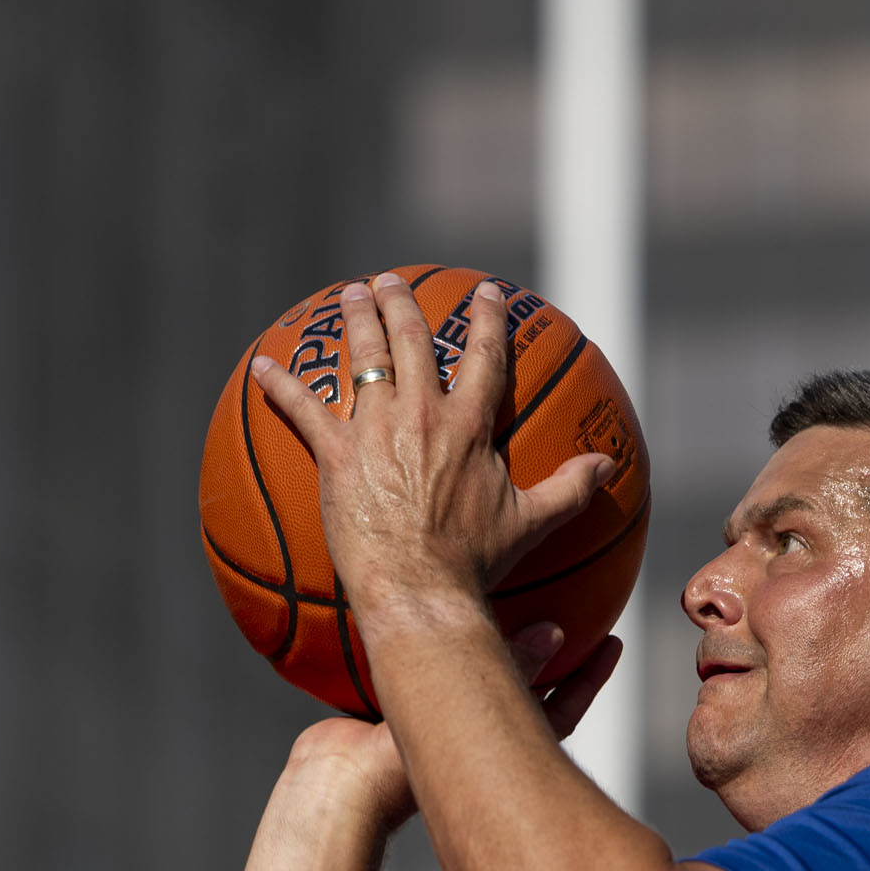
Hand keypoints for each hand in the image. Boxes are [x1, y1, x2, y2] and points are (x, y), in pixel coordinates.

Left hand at [252, 274, 615, 628]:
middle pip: (413, 341)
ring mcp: (377, 429)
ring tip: (349, 295)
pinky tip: (260, 365)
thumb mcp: (531, 523)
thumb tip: (609, 469)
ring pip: (364, 357)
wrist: (421, 588)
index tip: (489, 293)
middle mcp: (423, 412)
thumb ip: (570, 490)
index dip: (489, 321)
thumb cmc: (475, 563)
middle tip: (390, 282)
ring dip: (356, 321)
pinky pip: (301, 408)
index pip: (486, 357)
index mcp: (470, 424)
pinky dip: (279, 384)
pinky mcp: (336, 453)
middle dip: (401, 303)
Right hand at [284, 622, 623, 831]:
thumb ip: (499, 670)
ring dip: (507, 659)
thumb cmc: (391, 772)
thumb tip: (557, 633)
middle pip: (529, 698)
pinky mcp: (402, 722)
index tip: (613, 645)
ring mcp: (439, 736)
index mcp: (495, 750)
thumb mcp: (452, 715)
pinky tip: (446, 632)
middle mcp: (472, 743)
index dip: (590, 678)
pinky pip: (441, 681)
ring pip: (486, 689)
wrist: (332, 791)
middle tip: (581, 628)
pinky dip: (456, 658)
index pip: (561, 710)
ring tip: (523, 621)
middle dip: (555, 664)